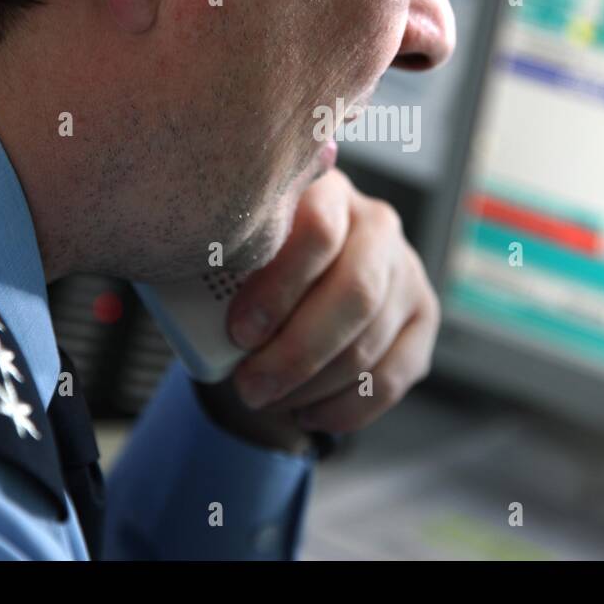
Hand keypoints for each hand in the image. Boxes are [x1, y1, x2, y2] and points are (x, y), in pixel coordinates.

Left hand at [192, 168, 439, 452]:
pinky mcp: (423, 318)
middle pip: (355, 294)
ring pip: (368, 343)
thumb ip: (223, 254)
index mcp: (327, 191)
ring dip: (311, 386)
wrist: (301, 275)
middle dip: (296, 353)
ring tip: (266, 400)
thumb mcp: (237, 244)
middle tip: (250, 387)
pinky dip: (344, 408)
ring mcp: (406, 271)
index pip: (318, 230)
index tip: (238, 332)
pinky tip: (306, 412)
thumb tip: (181, 280)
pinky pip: (391, 378)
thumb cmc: (255, 261)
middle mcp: (378, 225)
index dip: (279, 288)